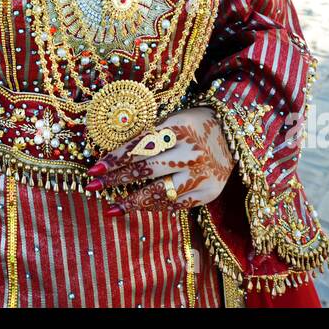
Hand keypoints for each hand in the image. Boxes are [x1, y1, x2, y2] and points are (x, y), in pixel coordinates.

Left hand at [85, 106, 235, 214]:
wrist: (235, 135)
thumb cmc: (193, 125)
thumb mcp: (173, 120)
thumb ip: (149, 136)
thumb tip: (113, 156)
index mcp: (179, 128)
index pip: (141, 146)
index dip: (116, 158)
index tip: (95, 169)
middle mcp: (190, 152)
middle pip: (146, 170)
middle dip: (117, 179)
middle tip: (94, 186)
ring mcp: (201, 175)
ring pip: (160, 193)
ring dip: (132, 201)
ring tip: (111, 208)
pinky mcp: (209, 193)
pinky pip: (176, 205)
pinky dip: (156, 206)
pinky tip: (140, 207)